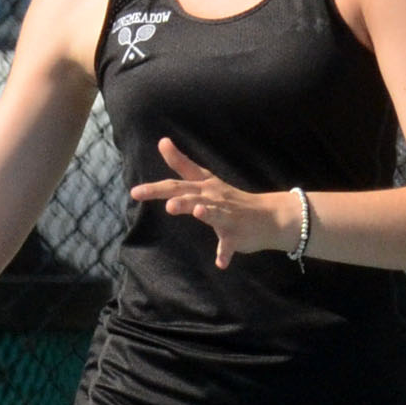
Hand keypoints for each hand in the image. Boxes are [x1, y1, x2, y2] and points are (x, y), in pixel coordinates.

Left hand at [131, 137, 293, 268]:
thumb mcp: (206, 179)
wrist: (269, 216)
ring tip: (184, 210)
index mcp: (204, 187)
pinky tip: (220, 263)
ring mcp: (226, 216)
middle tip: (141, 194)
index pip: (178, 180)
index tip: (136, 189)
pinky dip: (225, 253)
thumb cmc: (231, 199)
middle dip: (167, 194)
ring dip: (200, 211)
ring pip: (211, 213)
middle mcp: (213, 198)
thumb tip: (162, 141)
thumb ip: (182, 164)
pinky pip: (229, 245)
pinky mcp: (236, 234)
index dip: (156, 185)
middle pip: (187, 194)